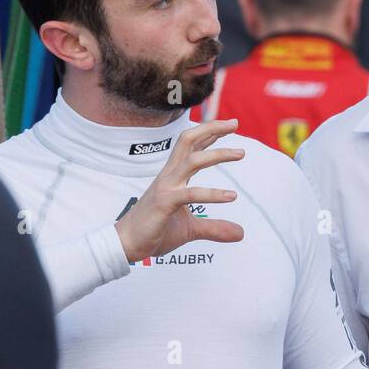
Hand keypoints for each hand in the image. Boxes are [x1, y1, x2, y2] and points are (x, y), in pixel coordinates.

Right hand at [115, 119, 245, 262]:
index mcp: (173, 176)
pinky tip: (231, 196)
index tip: (230, 125)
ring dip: (218, 154)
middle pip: (188, 140)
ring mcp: (166, 188)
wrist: (127, 246)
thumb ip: (215, 227)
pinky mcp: (164, 203)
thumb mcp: (191, 229)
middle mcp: (169, 176)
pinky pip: (191, 193)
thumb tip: (241, 233)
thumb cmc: (154, 232)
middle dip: (211, 128)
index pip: (191, 146)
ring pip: (192, 160)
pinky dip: (212, 194)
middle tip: (235, 122)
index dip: (209, 133)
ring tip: (241, 153)